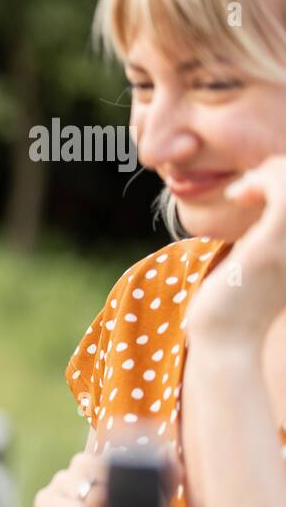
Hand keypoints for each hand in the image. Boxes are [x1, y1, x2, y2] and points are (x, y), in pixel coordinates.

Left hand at [189, 156, 285, 342]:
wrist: (226, 335)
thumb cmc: (239, 299)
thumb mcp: (265, 257)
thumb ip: (277, 229)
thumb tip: (266, 190)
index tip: (256, 190)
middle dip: (281, 170)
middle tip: (248, 187)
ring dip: (269, 173)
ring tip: (242, 191)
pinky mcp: (277, 240)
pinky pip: (282, 187)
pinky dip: (260, 179)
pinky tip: (237, 195)